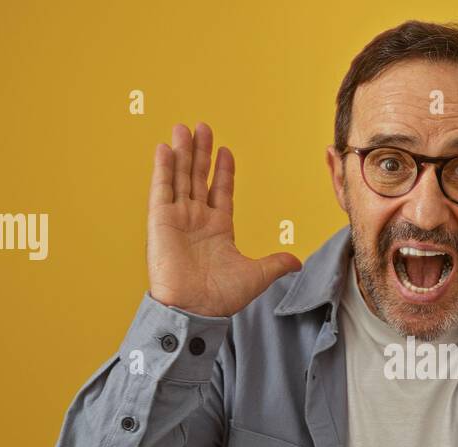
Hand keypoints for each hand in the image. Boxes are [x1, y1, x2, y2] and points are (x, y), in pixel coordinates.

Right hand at [146, 122, 302, 316]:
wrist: (194, 309)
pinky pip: (161, 189)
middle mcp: (197, 219)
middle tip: (203, 127)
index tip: (226, 150)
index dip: (223, 171)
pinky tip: (166, 148)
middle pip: (199, 177)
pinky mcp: (160, 221)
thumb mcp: (256, 275)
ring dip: (183, 152)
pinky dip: (163, 169)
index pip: (221, 191)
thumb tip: (297, 261)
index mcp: (218, 228)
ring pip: (180, 177)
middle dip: (201, 152)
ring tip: (185, 128)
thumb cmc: (220, 297)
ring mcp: (178, 218)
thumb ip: (275, 263)